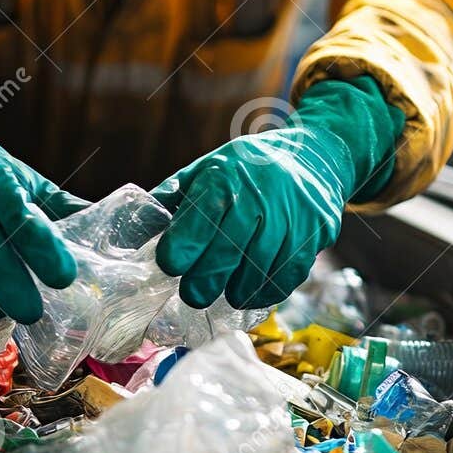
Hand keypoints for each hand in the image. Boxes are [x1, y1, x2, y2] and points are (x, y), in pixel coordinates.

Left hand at [151, 78, 402, 309]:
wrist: (314, 156)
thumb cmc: (249, 169)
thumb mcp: (209, 168)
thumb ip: (175, 197)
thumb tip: (136, 228)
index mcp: (226, 178)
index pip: (199, 220)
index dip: (181, 249)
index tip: (170, 266)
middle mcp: (260, 195)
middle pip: (228, 251)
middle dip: (206, 281)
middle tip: (194, 295)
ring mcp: (292, 214)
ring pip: (260, 268)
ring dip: (238, 290)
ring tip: (226, 296)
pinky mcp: (316, 232)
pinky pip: (290, 274)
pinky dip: (269, 291)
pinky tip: (254, 294)